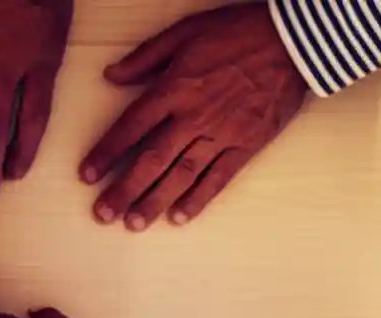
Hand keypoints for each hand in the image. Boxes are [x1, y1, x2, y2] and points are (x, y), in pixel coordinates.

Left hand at [80, 3, 307, 229]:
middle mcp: (194, 117)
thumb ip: (145, 57)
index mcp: (174, 89)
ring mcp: (221, 134)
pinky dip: (198, 199)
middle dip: (124, 189)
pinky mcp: (247, 144)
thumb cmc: (237, 31)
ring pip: (181, 175)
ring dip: (154, 202)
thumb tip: (111, 75)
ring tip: (134, 223)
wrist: (294, 40)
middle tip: (102, 214)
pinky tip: (178, 217)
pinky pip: (218, 178)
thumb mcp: (185, 32)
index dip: (106, 153)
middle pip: (151, 160)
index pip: (131, 127)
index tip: (86, 176)